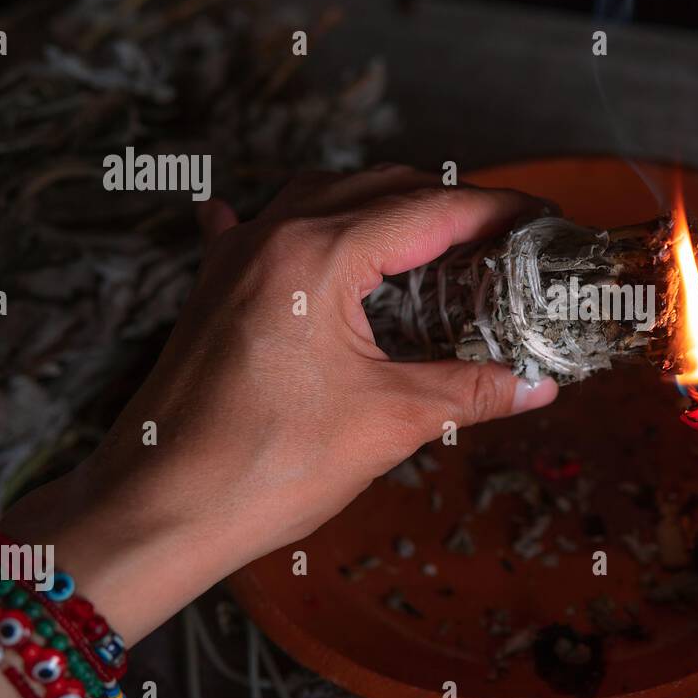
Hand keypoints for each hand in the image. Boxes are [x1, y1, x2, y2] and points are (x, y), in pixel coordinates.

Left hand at [0, 165, 556, 644]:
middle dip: (448, 204)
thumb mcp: (389, 424)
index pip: (432, 209)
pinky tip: (292, 225)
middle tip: (501, 239)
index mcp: (321, 256)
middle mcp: (275, 236)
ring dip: (383, 205)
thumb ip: (470, 391)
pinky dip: (296, 222)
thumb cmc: (264, 466)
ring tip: (431, 238)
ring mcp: (236, 258)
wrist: (156, 510)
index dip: (496, 210)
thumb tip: (538, 385)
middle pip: (382, 187)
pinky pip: (258, 227)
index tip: (541, 218)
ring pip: (324, 197)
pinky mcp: (213, 289)